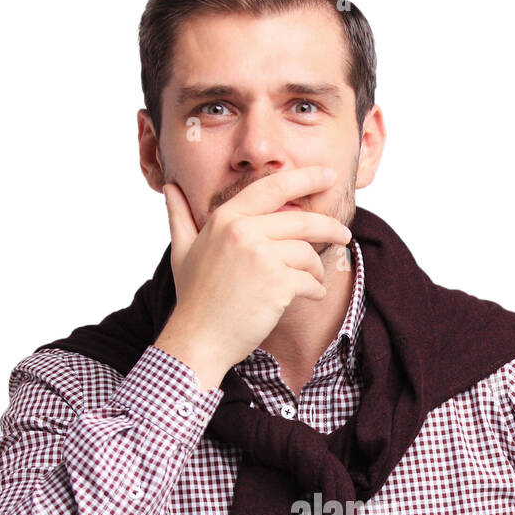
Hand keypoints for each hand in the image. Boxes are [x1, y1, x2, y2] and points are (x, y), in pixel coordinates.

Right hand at [153, 165, 352, 389]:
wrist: (198, 339)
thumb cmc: (193, 298)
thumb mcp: (182, 251)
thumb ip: (180, 216)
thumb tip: (170, 187)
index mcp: (225, 218)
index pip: (273, 187)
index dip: (305, 177)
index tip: (327, 175)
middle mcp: (243, 231)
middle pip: (301, 220)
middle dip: (329, 227)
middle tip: (344, 234)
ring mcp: (261, 257)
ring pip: (307, 253)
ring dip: (316, 269)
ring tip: (313, 281)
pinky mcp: (277, 284)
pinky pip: (310, 281)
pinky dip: (316, 290)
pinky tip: (312, 296)